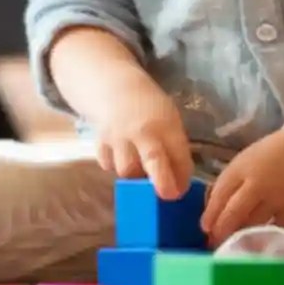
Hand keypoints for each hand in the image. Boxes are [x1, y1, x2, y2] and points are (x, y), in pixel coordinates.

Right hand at [89, 73, 193, 199]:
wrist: (112, 88)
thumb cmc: (148, 106)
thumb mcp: (168, 119)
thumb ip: (173, 146)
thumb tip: (179, 181)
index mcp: (166, 124)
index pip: (179, 155)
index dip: (182, 177)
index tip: (182, 190)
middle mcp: (142, 131)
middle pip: (154, 162)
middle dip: (163, 184)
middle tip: (167, 196)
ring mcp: (119, 137)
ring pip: (127, 170)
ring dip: (136, 175)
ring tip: (139, 167)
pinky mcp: (100, 142)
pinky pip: (108, 164)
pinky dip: (115, 164)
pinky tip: (119, 154)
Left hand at [201, 128, 283, 247]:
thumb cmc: (276, 151)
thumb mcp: (248, 159)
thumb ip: (232, 181)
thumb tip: (216, 208)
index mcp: (242, 167)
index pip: (220, 195)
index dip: (210, 214)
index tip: (204, 228)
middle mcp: (257, 183)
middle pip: (234, 213)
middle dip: (221, 231)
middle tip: (215, 243)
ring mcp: (277, 198)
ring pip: (253, 224)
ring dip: (241, 235)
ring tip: (235, 243)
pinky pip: (277, 227)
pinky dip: (268, 233)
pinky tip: (262, 238)